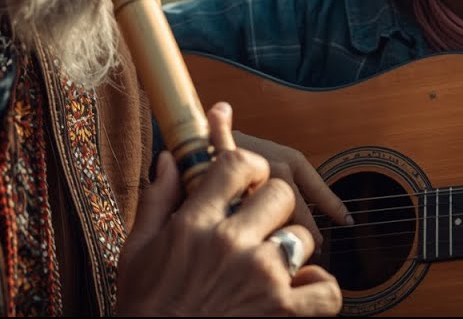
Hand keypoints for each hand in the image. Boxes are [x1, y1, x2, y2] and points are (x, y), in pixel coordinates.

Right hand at [115, 102, 342, 316]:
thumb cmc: (145, 307)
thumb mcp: (136, 252)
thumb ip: (157, 201)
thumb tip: (169, 159)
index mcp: (195, 223)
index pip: (239, 164)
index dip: (250, 167)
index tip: (249, 181)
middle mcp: (231, 243)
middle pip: (281, 193)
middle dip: (273, 206)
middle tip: (262, 225)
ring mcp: (262, 277)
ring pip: (304, 237)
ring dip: (292, 250)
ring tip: (272, 265)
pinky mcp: (283, 311)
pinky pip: (326, 288)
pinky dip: (319, 289)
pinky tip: (299, 289)